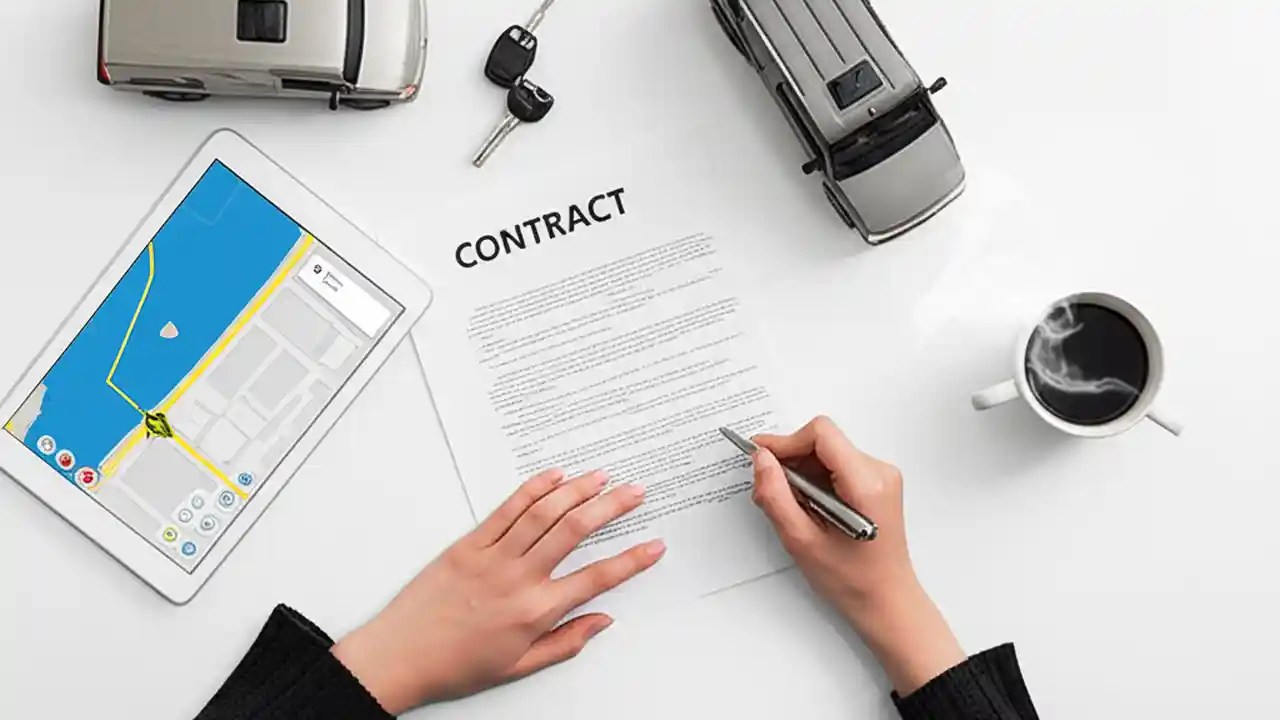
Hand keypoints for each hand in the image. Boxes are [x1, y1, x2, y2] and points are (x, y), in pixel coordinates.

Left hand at [332, 469, 665, 713]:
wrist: (399, 657)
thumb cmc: (454, 665)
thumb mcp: (519, 666)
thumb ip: (566, 642)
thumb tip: (601, 621)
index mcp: (534, 611)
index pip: (597, 579)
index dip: (631, 560)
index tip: (654, 547)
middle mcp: (517, 578)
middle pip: (575, 530)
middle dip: (611, 506)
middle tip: (634, 491)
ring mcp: (492, 556)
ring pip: (544, 512)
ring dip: (577, 490)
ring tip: (600, 476)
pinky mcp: (468, 544)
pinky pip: (506, 509)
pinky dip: (533, 489)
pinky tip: (553, 477)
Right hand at [751, 417, 964, 695]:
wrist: (887, 601)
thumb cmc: (852, 580)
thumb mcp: (801, 541)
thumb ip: (776, 496)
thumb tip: (761, 460)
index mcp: (866, 483)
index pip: (820, 434)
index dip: (785, 442)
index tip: (760, 457)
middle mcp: (879, 471)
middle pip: (822, 441)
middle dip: (791, 460)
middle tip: (771, 491)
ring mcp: (881, 476)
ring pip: (827, 452)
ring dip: (802, 473)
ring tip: (794, 508)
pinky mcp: (876, 483)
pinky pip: (836, 465)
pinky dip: (815, 480)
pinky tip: (810, 508)